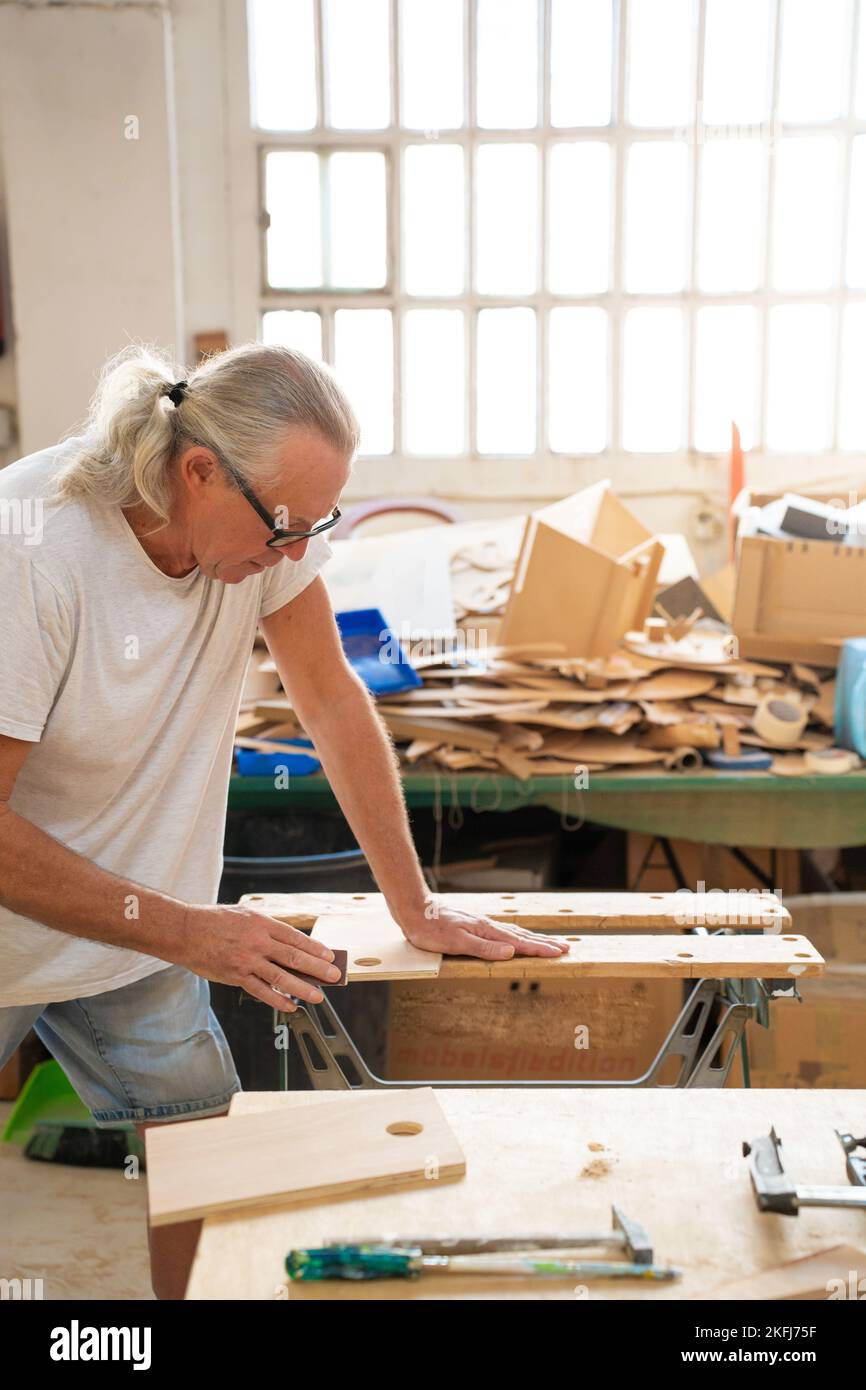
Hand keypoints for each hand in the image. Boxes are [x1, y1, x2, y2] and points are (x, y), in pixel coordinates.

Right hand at [176, 903, 342, 1011]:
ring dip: (303, 988)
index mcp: (262, 923)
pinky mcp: (236, 976)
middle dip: (317, 968)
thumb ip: (266, 929)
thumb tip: (290, 946)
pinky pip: (261, 991)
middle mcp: (257, 942)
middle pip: (294, 957)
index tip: (329, 956)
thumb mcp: (244, 915)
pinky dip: (277, 999)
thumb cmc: (215, 921)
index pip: (295, 937)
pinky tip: (290, 1005)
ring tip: (318, 995)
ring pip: (281, 977)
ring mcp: (247, 960)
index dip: (315, 948)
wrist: (185, 931)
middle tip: (334, 976)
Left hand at [397, 900, 569, 961]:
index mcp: (486, 931)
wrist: (415, 909)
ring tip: (549, 943)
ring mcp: (482, 925)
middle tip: (565, 948)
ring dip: (533, 939)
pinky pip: (503, 932)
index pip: (519, 943)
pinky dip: (517, 936)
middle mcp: (488, 926)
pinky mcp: (475, 925)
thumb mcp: (455, 943)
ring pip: (514, 933)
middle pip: (522, 936)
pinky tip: (516, 939)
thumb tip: (510, 952)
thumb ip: (483, 949)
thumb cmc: (431, 929)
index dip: (540, 949)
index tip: (560, 953)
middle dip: (544, 943)